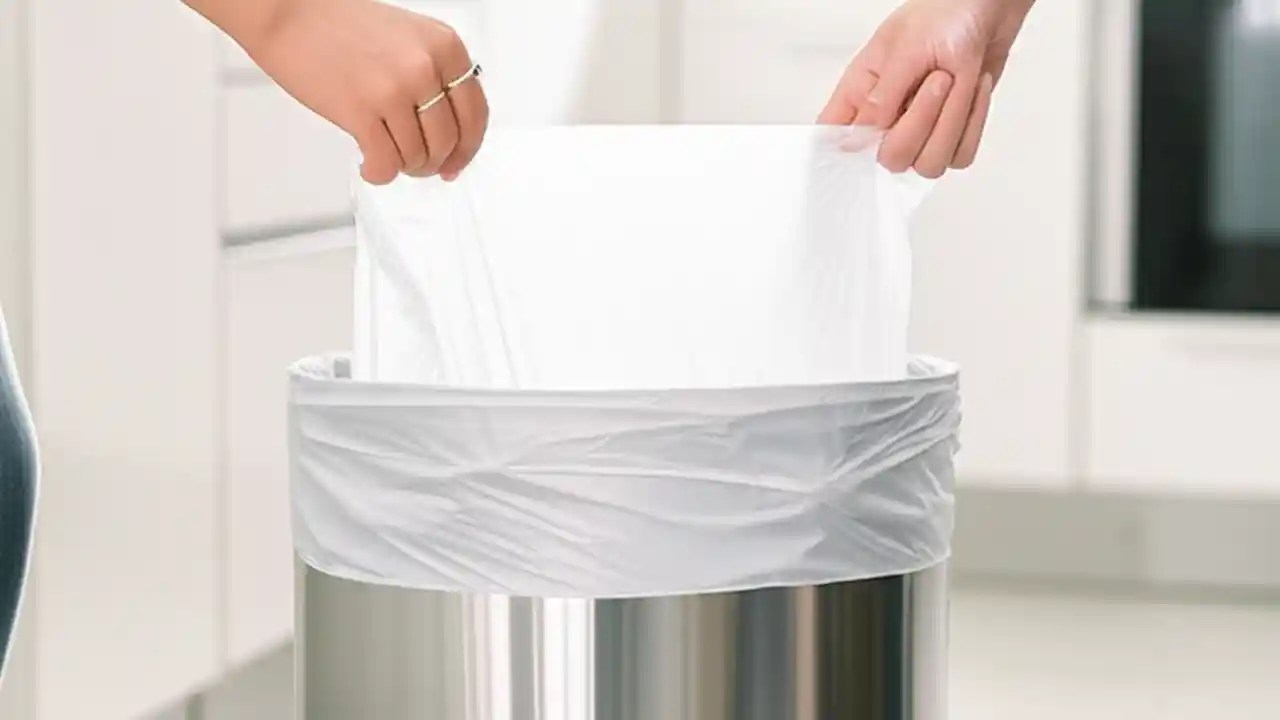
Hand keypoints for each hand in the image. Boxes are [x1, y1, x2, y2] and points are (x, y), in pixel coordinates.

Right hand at [202, 0, 488, 183]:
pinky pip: (386, 164)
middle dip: (431, 163)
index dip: (467, 149)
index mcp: (445, 46)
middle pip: (448, 142)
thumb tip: (452, 134)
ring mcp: (395, 89)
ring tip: (384, 154)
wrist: (286, 10)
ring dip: (402, 167)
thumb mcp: (408, 39)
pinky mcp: (361, 111)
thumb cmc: (340, 25)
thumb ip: (435, 77)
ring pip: (417, 158)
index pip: (475, 113)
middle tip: (415, 165)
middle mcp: (426, 66)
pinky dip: (379, 173)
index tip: (454, 165)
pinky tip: (367, 164)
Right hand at [819, 0, 1033, 177]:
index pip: (832, 134)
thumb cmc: (941, 15)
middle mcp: (886, 119)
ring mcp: (920, 132)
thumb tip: (859, 136)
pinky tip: (975, 88)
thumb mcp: (906, 49)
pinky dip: (974, 122)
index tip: (870, 137)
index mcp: (860, 93)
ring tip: (957, 80)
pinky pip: (961, 155)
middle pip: (892, 159)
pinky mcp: (953, 136)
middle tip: (938, 79)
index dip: (839, 151)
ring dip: (952, 121)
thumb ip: (881, 97)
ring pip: (929, 164)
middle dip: (921, 123)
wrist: (988, 8)